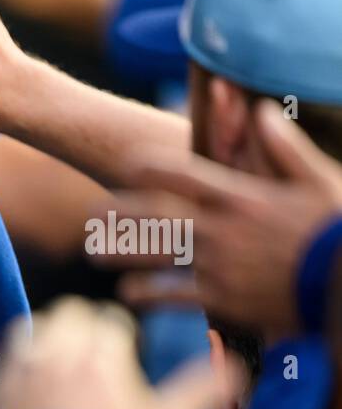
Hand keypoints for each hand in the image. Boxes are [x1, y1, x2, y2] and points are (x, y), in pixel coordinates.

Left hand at [0, 298, 213, 408]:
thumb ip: (199, 392)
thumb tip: (231, 368)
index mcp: (101, 356)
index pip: (108, 321)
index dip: (117, 335)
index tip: (120, 352)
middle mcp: (58, 356)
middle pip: (68, 316)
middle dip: (80, 329)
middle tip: (86, 351)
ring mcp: (22, 373)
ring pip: (28, 330)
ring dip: (41, 340)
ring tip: (52, 360)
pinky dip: (6, 368)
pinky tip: (19, 380)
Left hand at [100, 102, 341, 340]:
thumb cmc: (337, 229)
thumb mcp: (319, 180)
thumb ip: (283, 147)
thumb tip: (260, 110)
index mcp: (243, 197)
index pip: (185, 174)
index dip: (152, 168)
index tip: (127, 166)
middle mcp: (222, 228)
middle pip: (157, 214)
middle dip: (121, 212)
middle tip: (92, 211)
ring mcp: (217, 264)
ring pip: (156, 254)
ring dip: (121, 251)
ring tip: (93, 251)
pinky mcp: (221, 298)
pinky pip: (173, 295)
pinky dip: (147, 294)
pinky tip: (127, 294)